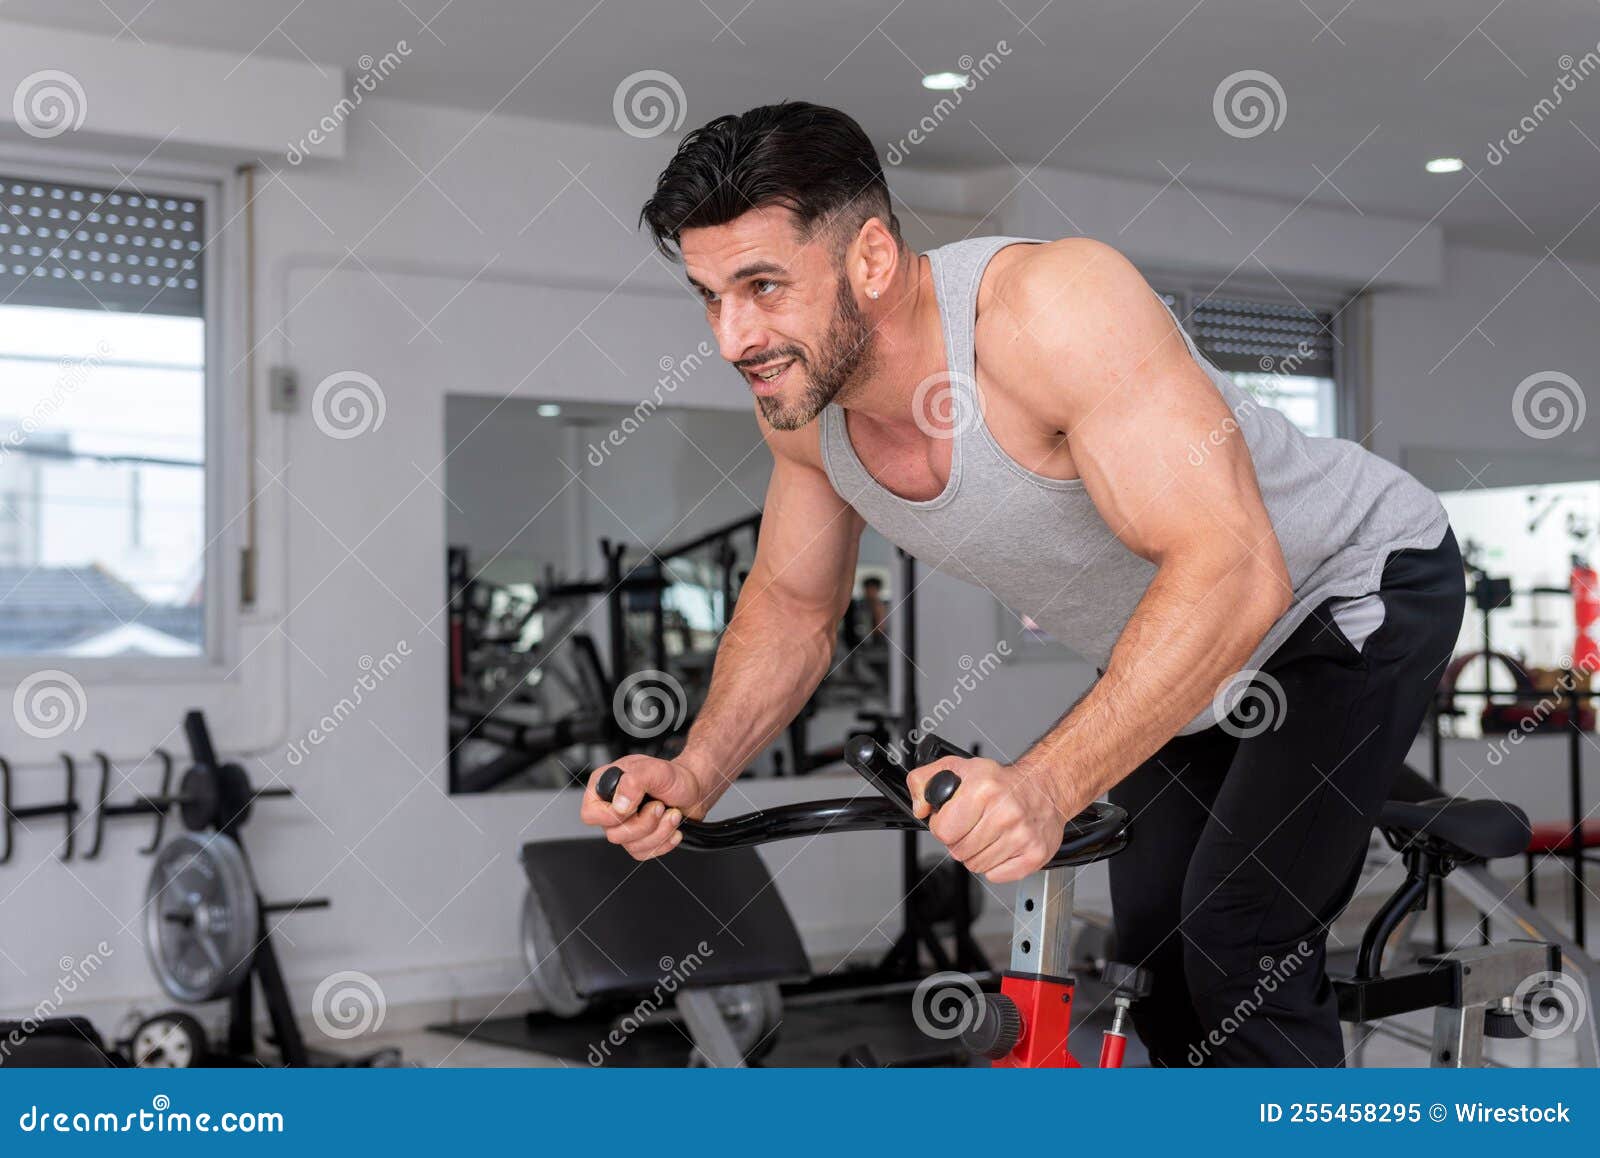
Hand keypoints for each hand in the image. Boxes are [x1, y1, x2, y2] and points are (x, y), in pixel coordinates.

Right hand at [579, 752, 719, 860]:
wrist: (693, 789)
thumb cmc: (673, 777)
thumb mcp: (654, 770)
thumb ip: (633, 782)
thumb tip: (619, 805)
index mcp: (604, 787)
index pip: (590, 814)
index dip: (611, 816)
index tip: (634, 806)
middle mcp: (612, 808)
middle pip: (614, 835)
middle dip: (644, 823)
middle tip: (659, 806)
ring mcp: (625, 826)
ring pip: (631, 846)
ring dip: (659, 831)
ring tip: (670, 813)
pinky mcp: (639, 840)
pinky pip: (644, 853)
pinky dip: (664, 842)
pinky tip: (671, 827)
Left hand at [906, 755, 1068, 882]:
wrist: (1044, 787)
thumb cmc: (1000, 782)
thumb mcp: (956, 767)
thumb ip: (924, 781)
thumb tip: (920, 808)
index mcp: (984, 789)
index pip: (943, 831)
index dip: (943, 826)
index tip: (953, 818)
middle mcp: (1006, 812)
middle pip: (958, 852)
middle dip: (959, 841)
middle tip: (972, 825)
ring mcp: (1022, 835)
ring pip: (976, 866)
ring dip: (977, 853)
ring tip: (989, 833)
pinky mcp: (1035, 854)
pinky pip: (996, 876)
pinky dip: (995, 865)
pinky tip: (1002, 844)